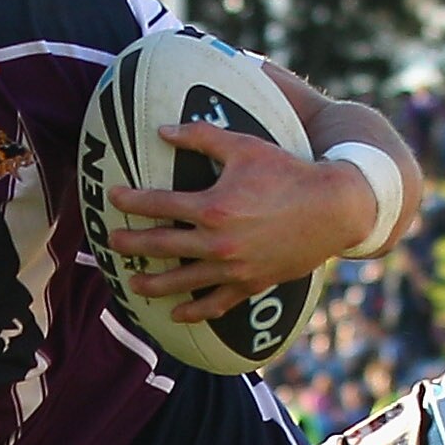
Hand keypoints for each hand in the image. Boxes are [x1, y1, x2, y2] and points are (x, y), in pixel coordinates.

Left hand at [104, 121, 377, 321]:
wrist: (333, 208)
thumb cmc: (289, 172)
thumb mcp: (245, 146)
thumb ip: (201, 137)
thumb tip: (162, 131)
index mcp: (213, 207)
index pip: (159, 204)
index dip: (131, 200)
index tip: (112, 197)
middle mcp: (218, 242)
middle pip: (162, 244)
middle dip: (131, 243)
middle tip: (110, 242)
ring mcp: (234, 268)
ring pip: (182, 280)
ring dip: (153, 282)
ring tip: (133, 283)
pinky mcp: (251, 283)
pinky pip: (217, 304)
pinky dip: (195, 311)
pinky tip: (176, 313)